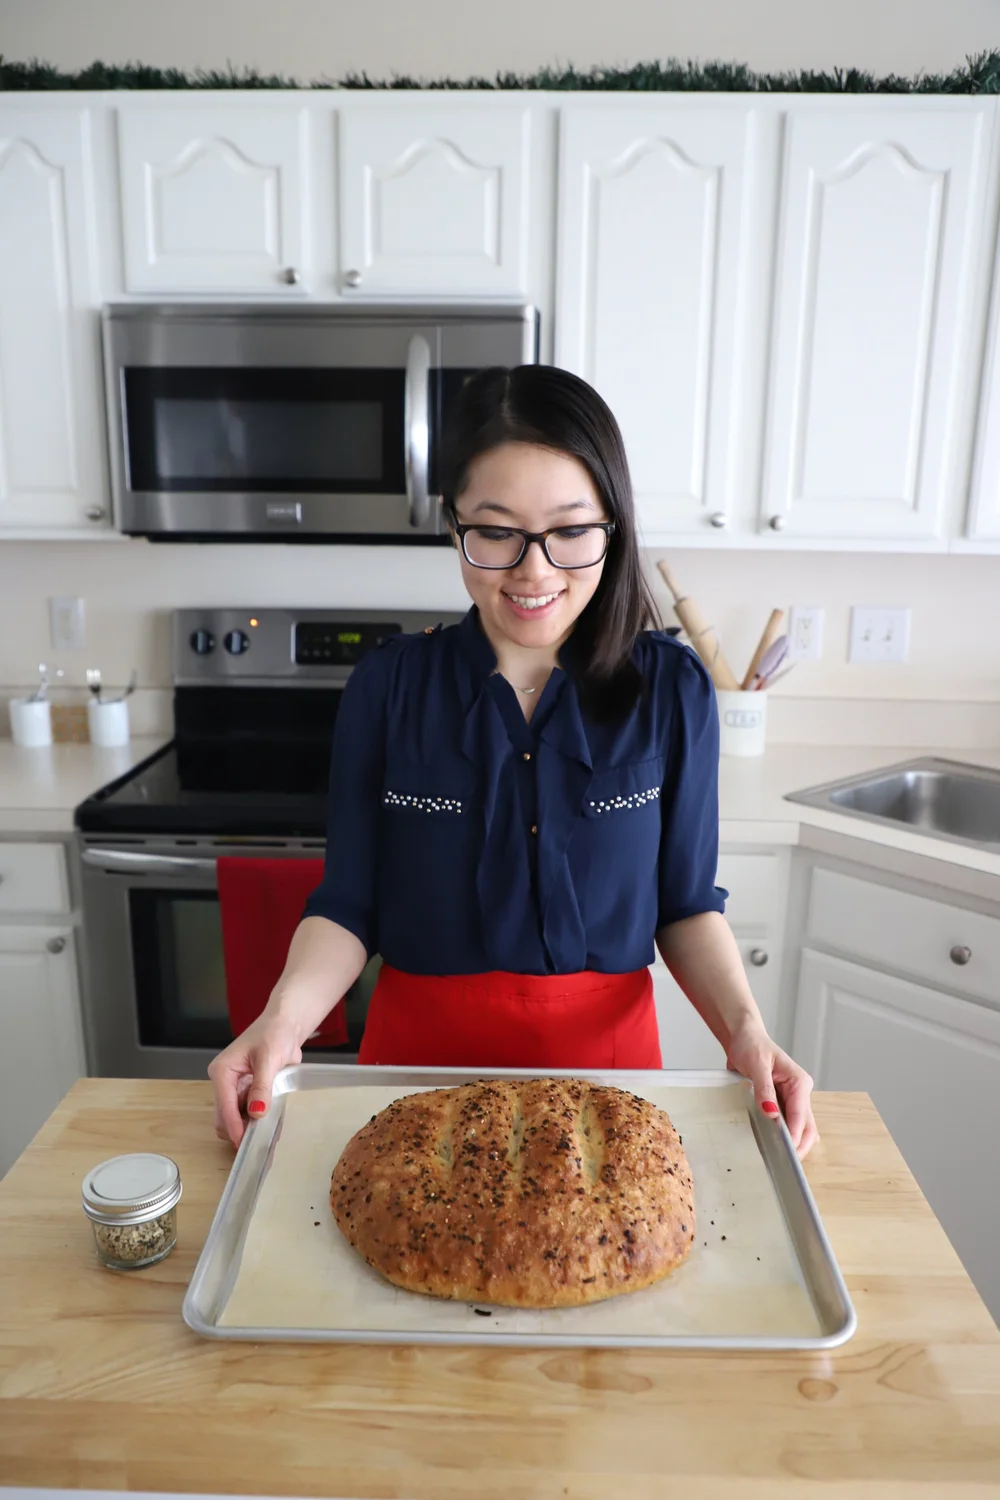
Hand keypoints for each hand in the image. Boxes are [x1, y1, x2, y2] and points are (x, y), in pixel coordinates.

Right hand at [208, 1011, 303, 1148]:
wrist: (285, 1025)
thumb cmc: (274, 1033)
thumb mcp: (269, 1058)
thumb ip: (262, 1085)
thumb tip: (257, 1112)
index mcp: (222, 1071)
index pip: (224, 1105)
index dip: (234, 1126)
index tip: (244, 1143)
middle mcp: (225, 1082)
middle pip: (225, 1116)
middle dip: (240, 1131)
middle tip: (260, 1145)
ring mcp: (236, 1089)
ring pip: (237, 1119)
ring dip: (250, 1129)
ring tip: (270, 1138)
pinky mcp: (248, 1093)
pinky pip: (249, 1114)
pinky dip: (259, 1122)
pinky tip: (273, 1127)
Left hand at [725, 1023, 818, 1158]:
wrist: (743, 1037)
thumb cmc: (751, 1045)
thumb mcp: (756, 1064)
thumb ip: (764, 1088)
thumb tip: (770, 1112)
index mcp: (799, 1082)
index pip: (801, 1115)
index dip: (795, 1136)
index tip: (788, 1152)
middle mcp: (799, 1092)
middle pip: (807, 1126)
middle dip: (800, 1145)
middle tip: (786, 1163)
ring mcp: (791, 1098)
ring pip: (799, 1127)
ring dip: (793, 1142)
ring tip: (780, 1158)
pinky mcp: (780, 1102)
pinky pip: (786, 1123)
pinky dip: (782, 1135)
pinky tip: (773, 1144)